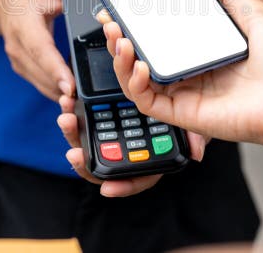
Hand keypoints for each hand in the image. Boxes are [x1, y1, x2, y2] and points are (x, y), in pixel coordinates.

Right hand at [0, 0, 84, 100]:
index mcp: (23, 23)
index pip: (40, 49)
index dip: (55, 69)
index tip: (70, 86)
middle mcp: (17, 45)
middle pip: (41, 74)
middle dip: (63, 91)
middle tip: (86, 104)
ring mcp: (18, 60)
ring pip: (42, 85)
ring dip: (62, 96)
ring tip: (85, 105)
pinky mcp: (24, 68)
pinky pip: (44, 85)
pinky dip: (59, 91)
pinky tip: (78, 94)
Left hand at [56, 94, 207, 196]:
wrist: (160, 74)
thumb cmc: (182, 104)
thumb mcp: (191, 119)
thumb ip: (193, 135)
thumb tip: (196, 154)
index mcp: (146, 154)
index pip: (134, 177)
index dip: (122, 186)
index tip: (107, 189)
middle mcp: (124, 145)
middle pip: (101, 161)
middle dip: (85, 160)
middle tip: (74, 154)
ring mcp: (108, 127)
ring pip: (86, 138)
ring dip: (73, 132)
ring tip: (66, 118)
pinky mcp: (97, 108)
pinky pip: (81, 113)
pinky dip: (73, 108)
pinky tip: (67, 99)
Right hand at [106, 0, 262, 146]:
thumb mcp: (254, 16)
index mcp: (195, 52)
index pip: (154, 38)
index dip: (131, 25)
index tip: (117, 9)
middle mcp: (184, 73)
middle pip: (136, 57)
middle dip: (116, 40)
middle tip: (109, 22)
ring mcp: (180, 93)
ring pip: (134, 79)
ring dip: (119, 59)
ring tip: (119, 40)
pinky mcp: (181, 113)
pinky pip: (146, 101)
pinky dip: (134, 84)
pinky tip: (139, 66)